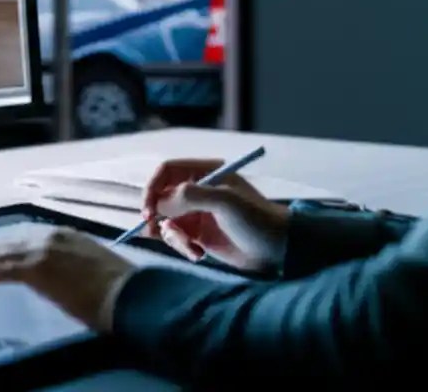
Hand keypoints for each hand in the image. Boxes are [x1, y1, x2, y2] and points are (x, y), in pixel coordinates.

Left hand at [0, 226, 134, 331]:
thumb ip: (69, 271)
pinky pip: (4, 269)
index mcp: (65, 236)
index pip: (22, 240)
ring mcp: (44, 250)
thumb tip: (59, 281)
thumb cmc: (119, 290)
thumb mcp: (91, 272)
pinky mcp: (39, 267)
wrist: (129, 294)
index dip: (0, 249)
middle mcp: (51, 237)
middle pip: (6, 244)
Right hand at [141, 158, 290, 272]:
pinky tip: (199, 255)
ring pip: (165, 220)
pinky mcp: (198, 235)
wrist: (278, 250)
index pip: (166, 171)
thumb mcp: (225, 202)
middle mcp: (198, 190)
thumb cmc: (257, 220)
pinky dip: (181, 247)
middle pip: (160, 196)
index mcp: (205, 173)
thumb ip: (190, 196)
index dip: (152, 187)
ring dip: (172, 236)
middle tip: (152, 230)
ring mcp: (197, 213)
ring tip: (191, 248)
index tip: (148, 210)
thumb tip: (158, 203)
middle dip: (155, 215)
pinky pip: (176, 238)